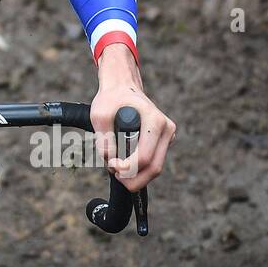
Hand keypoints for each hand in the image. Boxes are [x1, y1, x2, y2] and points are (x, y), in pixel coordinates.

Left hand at [89, 43, 175, 192]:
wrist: (122, 87)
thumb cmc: (112, 98)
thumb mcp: (99, 114)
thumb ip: (103, 138)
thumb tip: (110, 159)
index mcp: (154, 121)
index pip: (145, 157)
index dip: (128, 168)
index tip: (112, 165)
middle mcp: (166, 129)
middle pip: (154, 168)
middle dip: (134, 178)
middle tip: (115, 175)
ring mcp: (168, 135)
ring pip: (156, 168)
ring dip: (137, 176)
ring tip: (117, 169)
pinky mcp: (164, 141)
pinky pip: (154, 162)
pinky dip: (140, 168)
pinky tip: (125, 163)